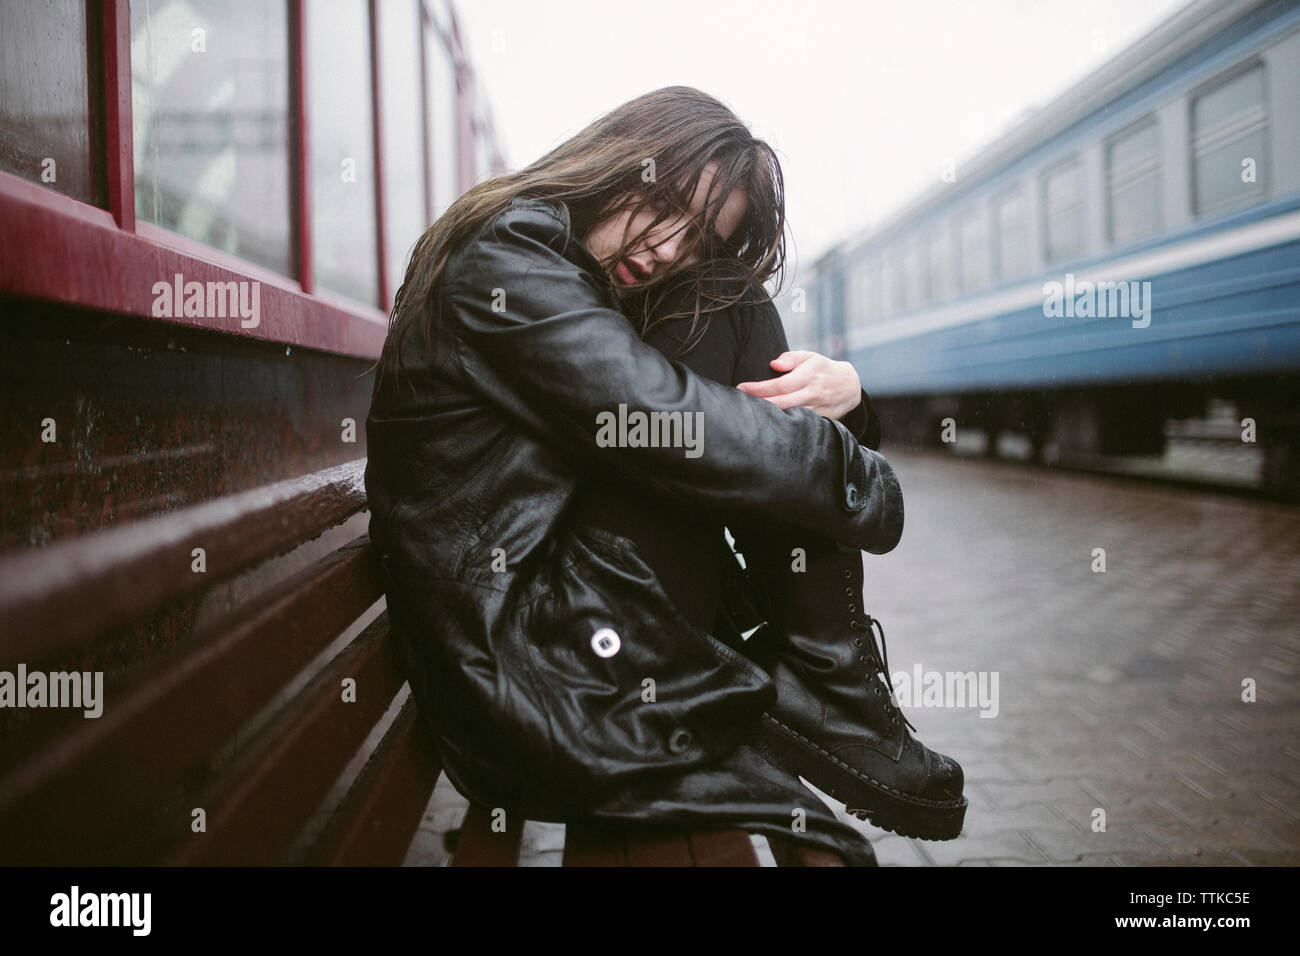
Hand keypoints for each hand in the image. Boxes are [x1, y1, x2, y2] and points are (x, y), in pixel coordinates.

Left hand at [736, 351, 861, 419]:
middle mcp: (814, 393)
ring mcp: (818, 408)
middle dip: (760, 404)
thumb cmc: (823, 369)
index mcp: (809, 375)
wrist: (850, 386)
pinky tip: (770, 424)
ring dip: (770, 416)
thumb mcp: (810, 357)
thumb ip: (791, 358)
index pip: (780, 384)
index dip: (759, 388)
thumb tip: (773, 364)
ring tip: (751, 413)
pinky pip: (800, 424)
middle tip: (740, 402)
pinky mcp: (821, 420)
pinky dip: (784, 425)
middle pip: (782, 403)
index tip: (742, 388)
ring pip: (791, 416)